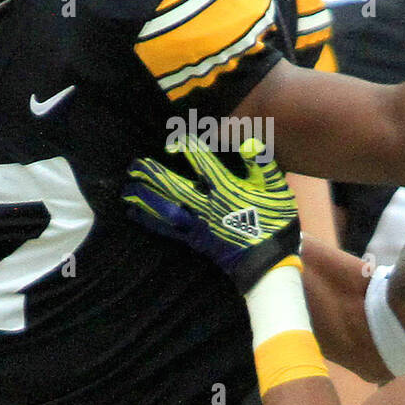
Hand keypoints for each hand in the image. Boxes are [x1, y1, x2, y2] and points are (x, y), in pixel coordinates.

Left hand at [124, 137, 299, 293]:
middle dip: (153, 174)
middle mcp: (208, 205)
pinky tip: (134, 213)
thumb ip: (262, 163)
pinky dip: (149, 220)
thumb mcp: (277, 190)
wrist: (269, 263)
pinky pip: (167, 229)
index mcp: (228, 190)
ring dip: (145, 196)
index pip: (202, 163)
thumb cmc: (275, 223)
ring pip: (166, 207)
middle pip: (173, 186)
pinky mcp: (195, 240)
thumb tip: (249, 141)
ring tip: (127, 187)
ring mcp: (199, 224)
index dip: (186, 148)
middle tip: (134, 165)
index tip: (173, 141)